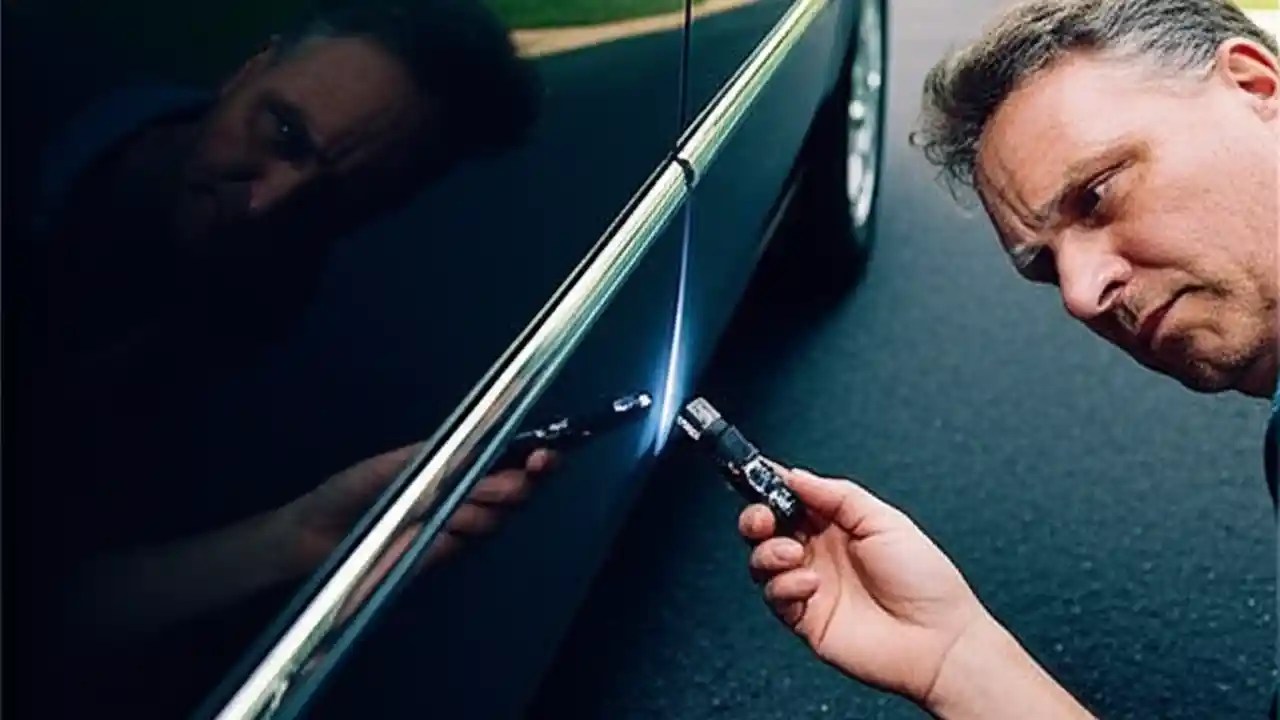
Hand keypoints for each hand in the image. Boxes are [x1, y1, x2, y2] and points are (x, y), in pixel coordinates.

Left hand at [286, 443, 557, 574]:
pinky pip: (461, 545)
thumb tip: (482, 446)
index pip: (511, 460)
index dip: (535, 457)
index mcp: (459, 466)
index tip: (544, 456)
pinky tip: (437, 528)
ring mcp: (455, 529)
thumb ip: (441, 457)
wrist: (311, 536)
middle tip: (501, 484)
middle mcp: (465, 497)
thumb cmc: (348, 491)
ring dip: (476, 510)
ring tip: (446, 507)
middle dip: (514, 486)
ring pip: (493, 521)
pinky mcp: (440, 557)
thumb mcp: (394, 465)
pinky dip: (453, 534)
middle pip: (515, 494)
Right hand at [739, 466, 984, 704]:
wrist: (937, 640)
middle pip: (767, 528)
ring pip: (763, 560)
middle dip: (755, 517)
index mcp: (839, 524)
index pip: (793, 499)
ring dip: (767, 551)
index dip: (772, 486)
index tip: (755, 474)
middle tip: (763, 518)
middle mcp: (820, 552)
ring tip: (793, 554)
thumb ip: (838, 495)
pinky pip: (774, 595)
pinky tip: (811, 585)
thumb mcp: (885, 521)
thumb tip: (795, 475)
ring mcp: (810, 585)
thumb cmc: (925, 581)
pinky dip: (783, 585)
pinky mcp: (804, 617)